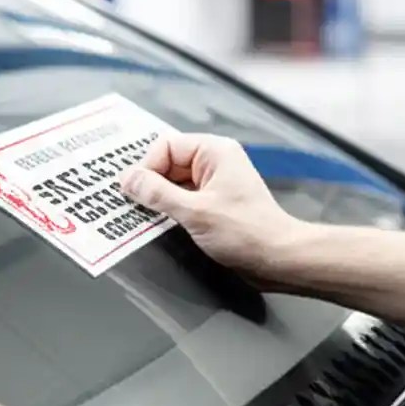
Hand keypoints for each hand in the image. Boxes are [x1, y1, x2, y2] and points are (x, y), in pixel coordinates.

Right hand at [120, 134, 301, 278]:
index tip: (133, 191)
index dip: (147, 167)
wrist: (277, 259)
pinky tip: (158, 224)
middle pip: (168, 164)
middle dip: (150, 183)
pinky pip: (183, 200)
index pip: (167, 146)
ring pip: (174, 184)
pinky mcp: (214, 205)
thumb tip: (127, 179)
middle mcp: (215, 163)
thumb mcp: (194, 212)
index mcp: (215, 152)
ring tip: (142, 216)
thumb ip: (157, 193)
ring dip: (158, 199)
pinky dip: (169, 210)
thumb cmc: (245, 232)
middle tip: (131, 204)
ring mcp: (215, 185)